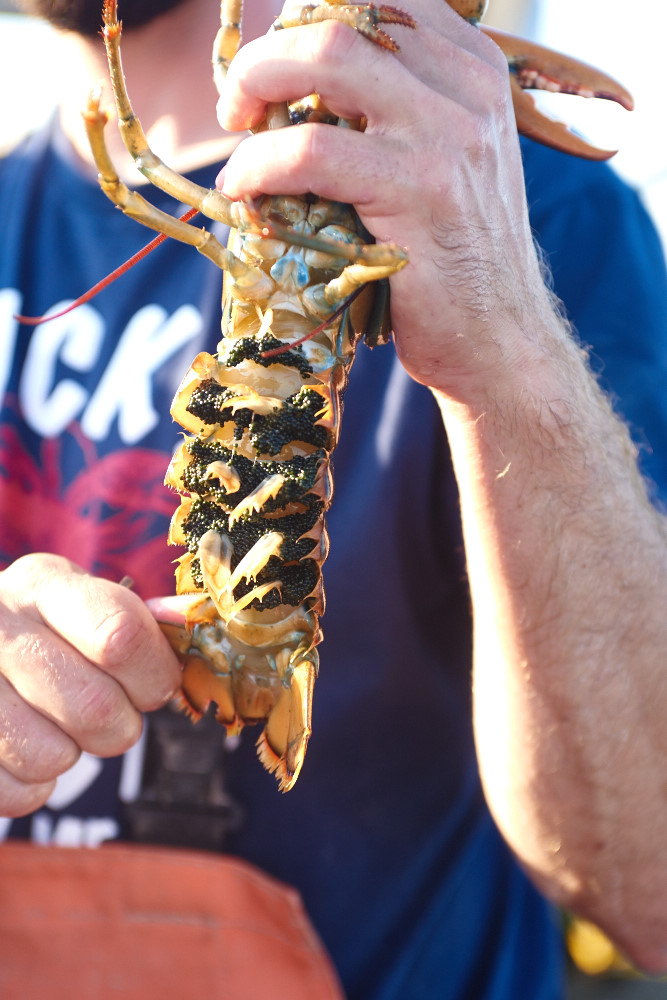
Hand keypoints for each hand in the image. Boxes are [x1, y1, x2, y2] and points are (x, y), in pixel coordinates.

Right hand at [0, 554, 181, 817]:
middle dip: (120, 725)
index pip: (121, 635)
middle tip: (108, 713)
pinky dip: (35, 784)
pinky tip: (25, 747)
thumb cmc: (48, 631)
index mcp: (43, 584)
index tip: (154, 683)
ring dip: (72, 754)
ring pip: (53, 756)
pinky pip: (20, 791)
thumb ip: (143, 620)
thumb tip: (193, 618)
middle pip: (95, 707)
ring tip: (58, 724)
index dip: (154, 674)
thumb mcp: (89, 605)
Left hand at [216, 0, 555, 401]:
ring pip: (325, 57)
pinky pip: (310, 151)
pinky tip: (243, 191)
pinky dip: (258, 164)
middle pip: (343, 12)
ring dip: (255, 86)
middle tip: (239, 103)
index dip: (302, 18)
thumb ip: (393, 112)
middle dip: (269, 49)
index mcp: (472, 67)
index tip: (270, 70)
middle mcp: (467, 87)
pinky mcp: (418, 193)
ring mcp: (447, 136)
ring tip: (237, 135)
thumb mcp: (442, 163)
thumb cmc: (451, 260)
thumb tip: (296, 84)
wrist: (497, 340)